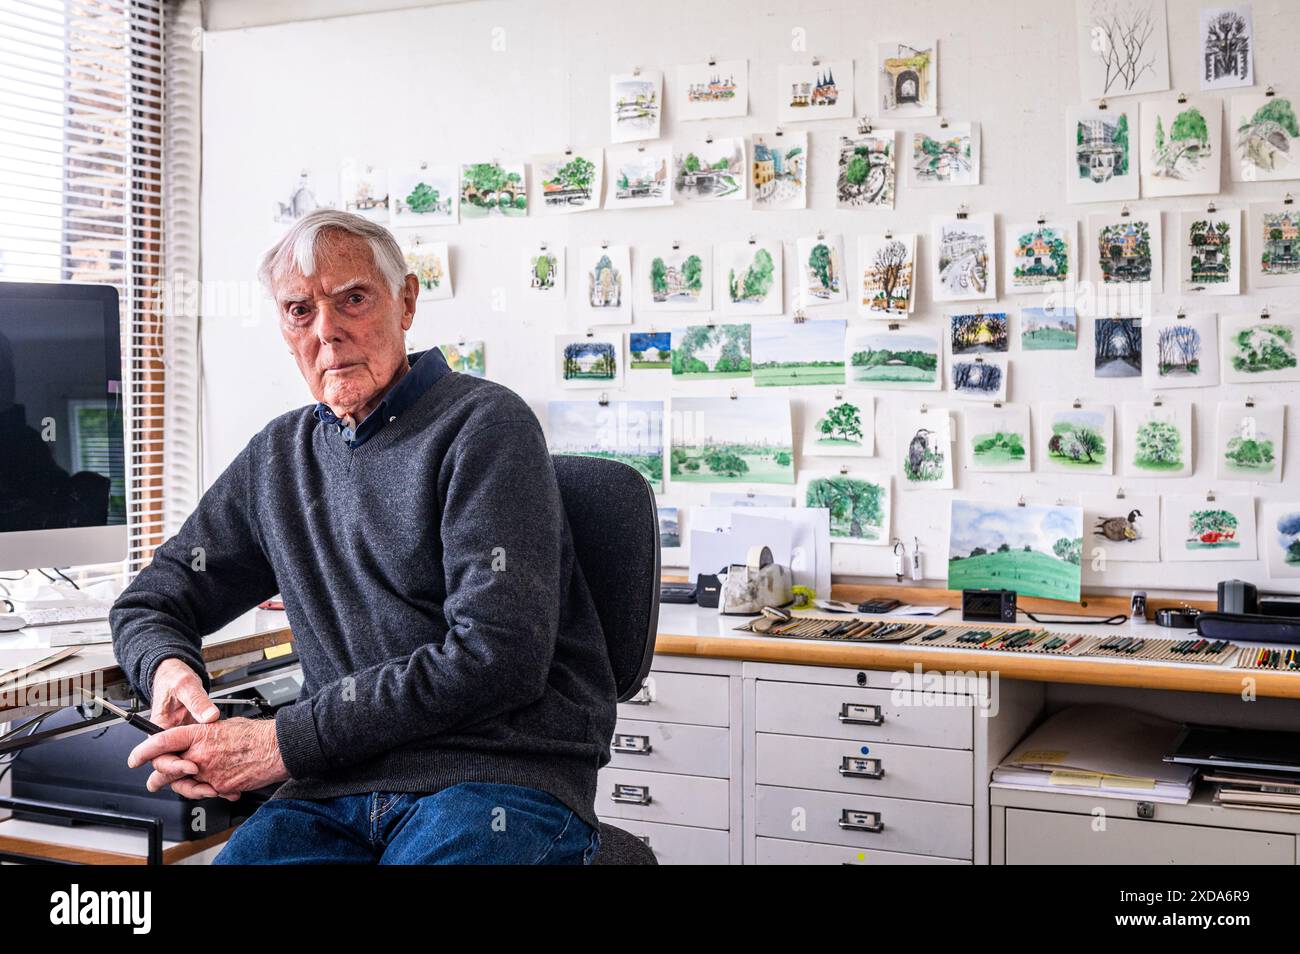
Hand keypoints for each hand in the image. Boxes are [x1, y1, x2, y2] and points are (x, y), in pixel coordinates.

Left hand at [129, 718, 287, 800]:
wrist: (277, 748)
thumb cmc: (256, 734)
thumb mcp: (226, 725)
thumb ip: (206, 735)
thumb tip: (199, 739)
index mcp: (200, 734)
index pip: (162, 742)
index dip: (144, 751)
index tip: (135, 758)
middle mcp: (200, 755)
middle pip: (168, 769)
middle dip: (159, 777)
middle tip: (154, 781)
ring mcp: (209, 773)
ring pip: (185, 785)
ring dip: (183, 787)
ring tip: (190, 786)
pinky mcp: (220, 787)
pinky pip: (208, 792)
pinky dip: (212, 790)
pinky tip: (219, 785)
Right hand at [142, 658, 222, 794]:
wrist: (178, 676)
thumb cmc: (175, 680)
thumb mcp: (186, 686)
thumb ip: (197, 702)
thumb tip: (209, 716)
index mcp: (160, 728)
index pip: (160, 756)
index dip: (173, 766)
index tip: (190, 768)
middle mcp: (170, 740)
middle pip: (172, 771)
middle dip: (188, 783)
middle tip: (208, 787)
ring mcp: (183, 744)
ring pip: (186, 773)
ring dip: (200, 784)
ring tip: (219, 790)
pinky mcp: (195, 746)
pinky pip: (200, 765)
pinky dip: (212, 775)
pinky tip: (227, 782)